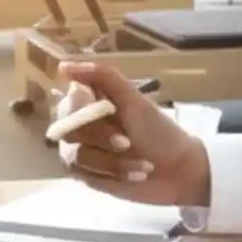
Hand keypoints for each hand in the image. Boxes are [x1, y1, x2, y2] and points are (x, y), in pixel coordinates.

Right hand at [55, 62, 210, 206]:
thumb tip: (63, 66)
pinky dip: (115, 175)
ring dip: (114, 162)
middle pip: (69, 130)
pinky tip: (138, 174)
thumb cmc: (158, 131)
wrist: (178, 170)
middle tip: (127, 143)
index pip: (68, 102)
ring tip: (144, 165)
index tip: (110, 113)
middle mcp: (79, 125)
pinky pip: (86, 176)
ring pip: (77, 156)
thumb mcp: (134, 100)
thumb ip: (102, 76)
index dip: (83, 111)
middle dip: (102, 138)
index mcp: (89, 102)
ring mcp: (80, 152)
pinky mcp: (86, 176)